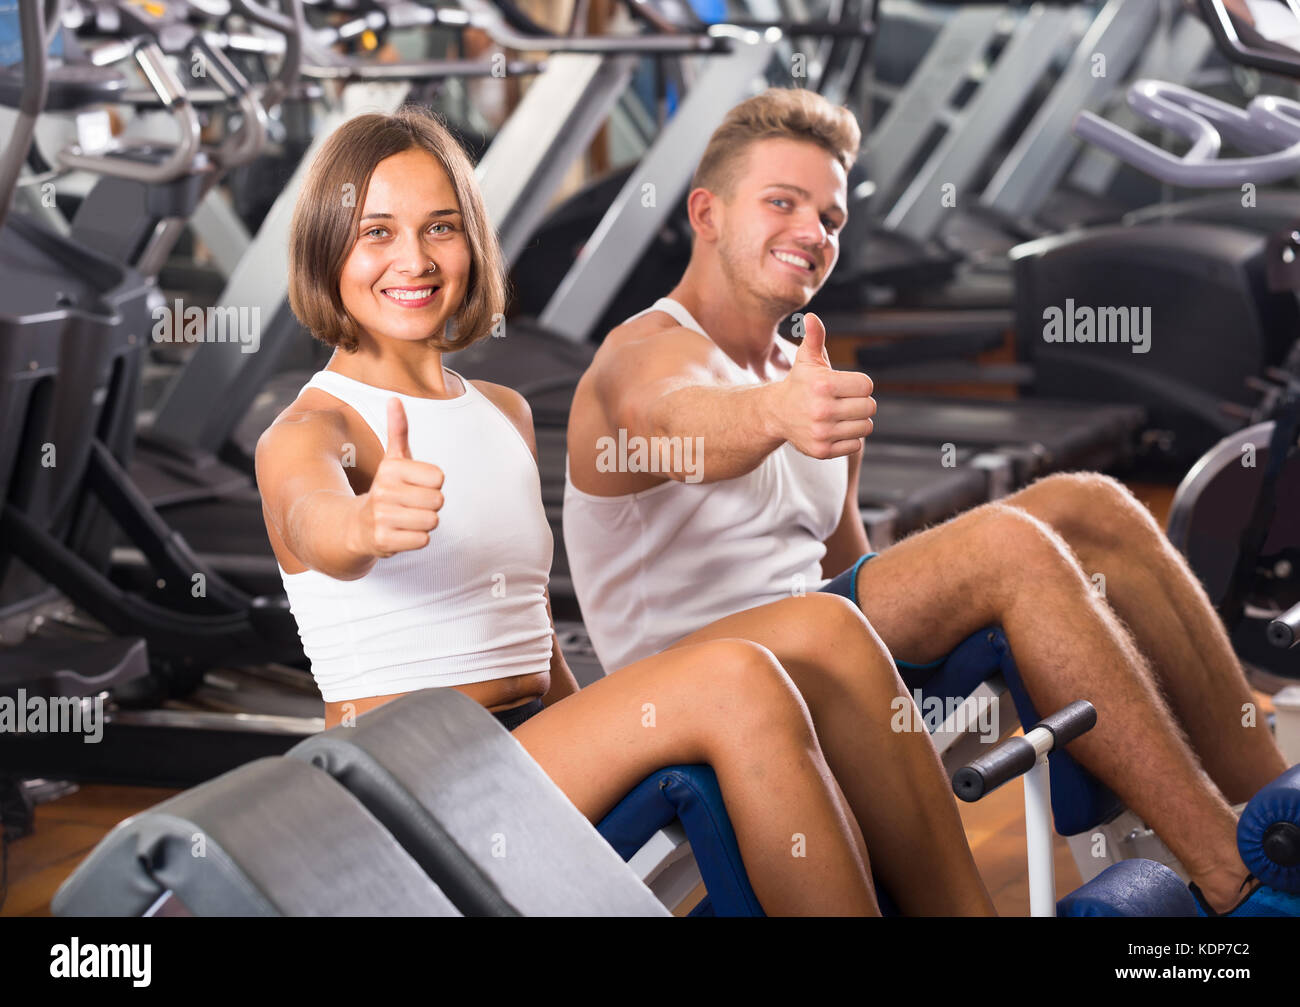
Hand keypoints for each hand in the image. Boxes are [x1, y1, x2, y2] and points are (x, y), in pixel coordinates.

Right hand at [354, 398, 444, 557]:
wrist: (357, 526)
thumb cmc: (387, 489)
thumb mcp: (393, 459)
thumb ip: (398, 430)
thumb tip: (395, 398)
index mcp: (391, 468)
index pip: (439, 477)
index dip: (433, 484)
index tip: (415, 485)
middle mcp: (383, 491)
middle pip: (438, 501)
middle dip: (430, 505)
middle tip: (411, 504)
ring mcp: (382, 517)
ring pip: (432, 521)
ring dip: (425, 523)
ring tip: (407, 518)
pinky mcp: (384, 541)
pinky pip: (423, 540)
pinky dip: (417, 539)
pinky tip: (402, 533)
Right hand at [774, 312, 874, 458]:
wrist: (776, 414)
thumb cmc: (799, 383)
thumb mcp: (807, 359)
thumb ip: (815, 337)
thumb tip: (811, 317)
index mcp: (823, 385)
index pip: (867, 386)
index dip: (859, 385)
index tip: (845, 386)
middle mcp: (822, 410)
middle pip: (870, 407)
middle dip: (860, 403)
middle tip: (844, 402)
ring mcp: (822, 432)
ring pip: (865, 427)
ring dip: (857, 421)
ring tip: (840, 416)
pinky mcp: (822, 450)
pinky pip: (856, 445)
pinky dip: (850, 438)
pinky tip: (834, 430)